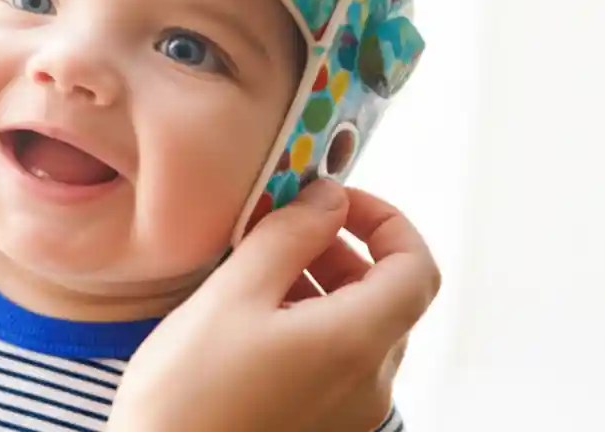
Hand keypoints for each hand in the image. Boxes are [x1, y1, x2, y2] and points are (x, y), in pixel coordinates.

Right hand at [109, 182, 439, 431]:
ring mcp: (352, 410)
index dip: (386, 220)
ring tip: (257, 270)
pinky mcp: (326, 426)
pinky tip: (254, 317)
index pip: (416, 266)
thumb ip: (288, 236)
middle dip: (343, 248)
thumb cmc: (188, 393)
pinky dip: (312, 322)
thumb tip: (328, 196)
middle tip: (281, 228)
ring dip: (324, 284)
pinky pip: (339, 359)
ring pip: (362, 326)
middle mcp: (370, 381)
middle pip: (389, 295)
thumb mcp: (231, 295)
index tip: (333, 200)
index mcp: (356, 342)